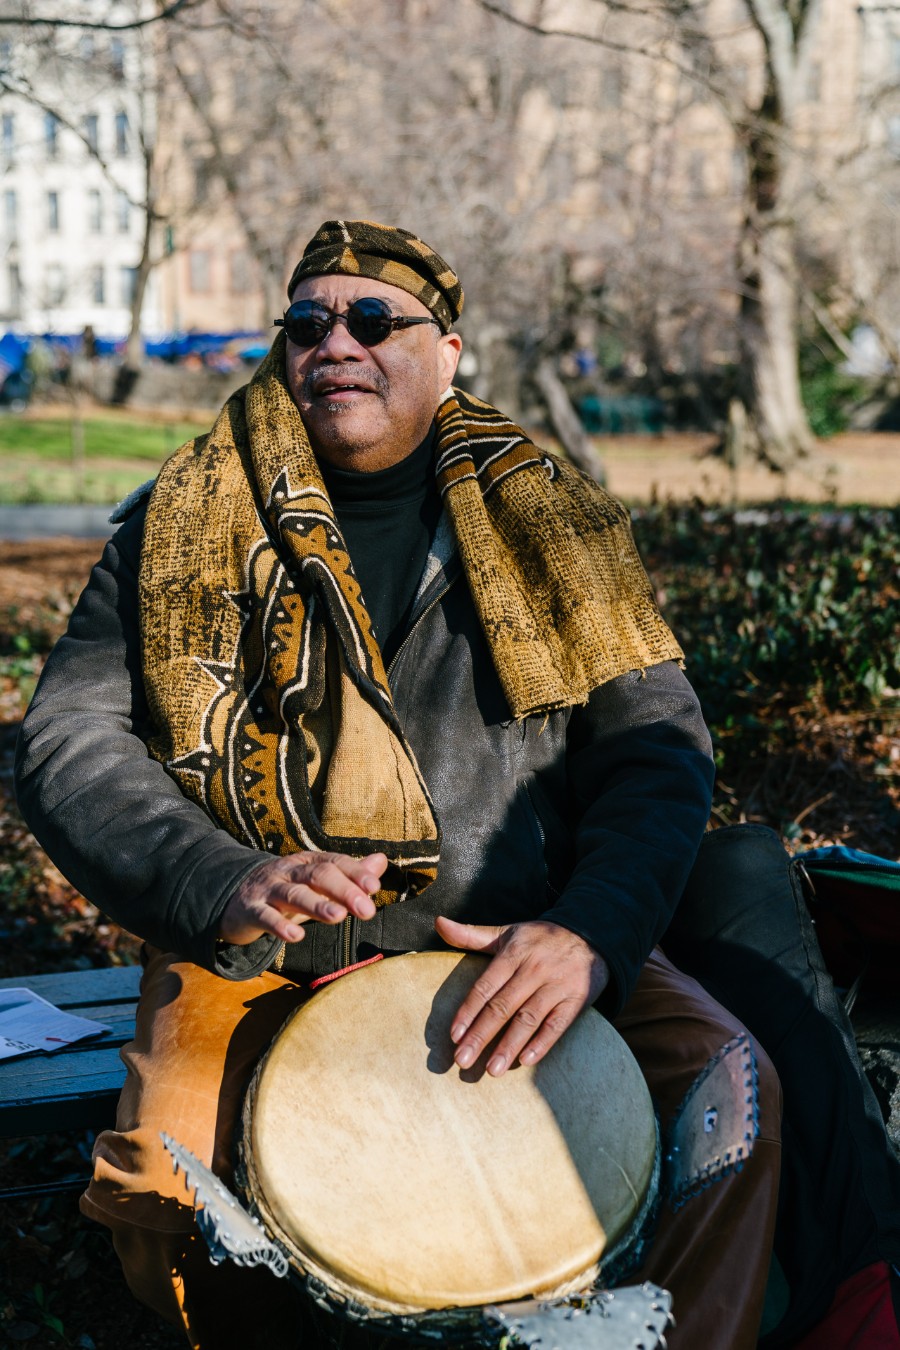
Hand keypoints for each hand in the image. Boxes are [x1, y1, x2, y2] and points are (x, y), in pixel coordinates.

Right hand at [219, 850, 386, 945]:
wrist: (234, 898)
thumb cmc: (286, 891)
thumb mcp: (316, 882)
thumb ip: (349, 873)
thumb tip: (381, 860)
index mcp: (308, 863)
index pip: (335, 862)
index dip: (354, 873)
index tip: (374, 886)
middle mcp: (289, 872)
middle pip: (318, 875)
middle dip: (344, 890)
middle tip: (366, 909)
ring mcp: (268, 889)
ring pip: (294, 894)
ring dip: (317, 905)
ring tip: (338, 916)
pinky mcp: (250, 910)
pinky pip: (264, 916)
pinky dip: (279, 926)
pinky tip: (296, 936)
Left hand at [434, 916, 608, 1077]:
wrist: (591, 933)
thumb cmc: (540, 938)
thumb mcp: (507, 932)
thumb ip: (471, 935)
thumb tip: (438, 923)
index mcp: (513, 954)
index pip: (485, 987)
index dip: (468, 1011)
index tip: (454, 1036)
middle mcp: (533, 970)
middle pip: (502, 1006)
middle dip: (481, 1035)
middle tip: (462, 1060)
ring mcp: (555, 985)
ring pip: (528, 1018)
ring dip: (509, 1045)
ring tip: (493, 1070)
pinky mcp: (576, 999)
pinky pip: (558, 1024)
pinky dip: (543, 1042)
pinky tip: (527, 1061)